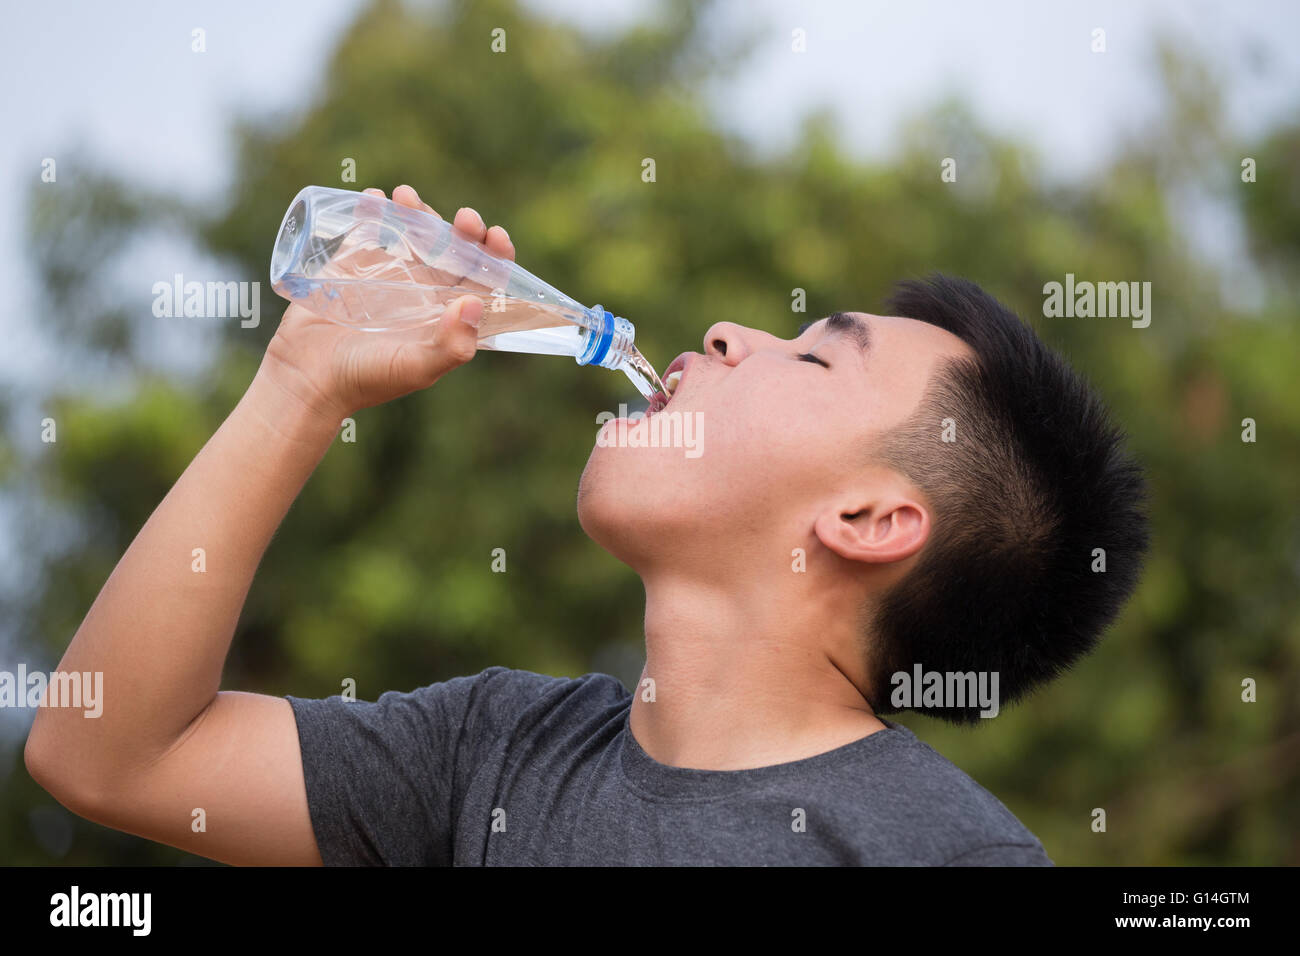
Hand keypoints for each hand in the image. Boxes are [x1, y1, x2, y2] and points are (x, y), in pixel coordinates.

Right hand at [259, 184, 516, 422]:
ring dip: (417, 211)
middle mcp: (424, 293)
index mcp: (446, 316)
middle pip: (453, 250)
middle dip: (461, 228)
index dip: (494, 257)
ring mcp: (389, 276)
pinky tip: (374, 198)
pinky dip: (373, 209)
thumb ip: (450, 346)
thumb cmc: (366, 379)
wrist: (307, 377)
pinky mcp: (353, 264)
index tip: (494, 236)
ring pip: (414, 233)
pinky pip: (368, 229)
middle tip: (462, 217)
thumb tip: (472, 303)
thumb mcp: (415, 368)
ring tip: (406, 198)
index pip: (482, 280)